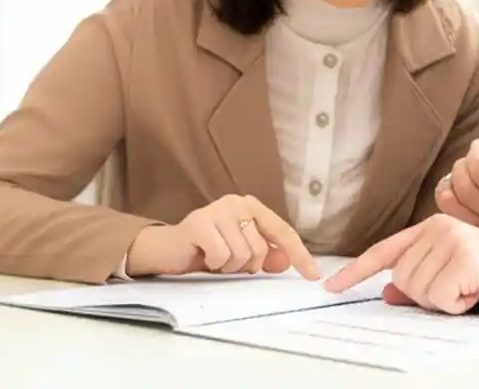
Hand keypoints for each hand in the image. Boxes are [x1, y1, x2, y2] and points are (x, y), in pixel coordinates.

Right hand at [125, 194, 318, 278]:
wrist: (165, 250)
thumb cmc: (206, 251)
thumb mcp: (240, 255)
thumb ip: (265, 256)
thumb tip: (287, 261)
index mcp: (251, 207)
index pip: (283, 232)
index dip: (300, 255)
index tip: (314, 275)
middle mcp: (237, 203)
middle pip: (261, 249)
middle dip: (246, 265)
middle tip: (227, 262)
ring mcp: (218, 210)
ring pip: (243, 254)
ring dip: (228, 266)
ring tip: (213, 258)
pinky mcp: (199, 223)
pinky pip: (222, 256)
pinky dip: (214, 264)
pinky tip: (203, 256)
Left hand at [324, 215, 478, 318]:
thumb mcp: (455, 280)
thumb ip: (422, 284)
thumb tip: (387, 292)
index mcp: (433, 228)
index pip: (385, 251)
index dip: (356, 271)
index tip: (330, 287)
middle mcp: (438, 227)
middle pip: (402, 280)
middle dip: (428, 296)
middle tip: (462, 288)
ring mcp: (450, 240)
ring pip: (418, 290)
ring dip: (445, 301)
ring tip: (474, 287)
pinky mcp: (463, 257)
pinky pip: (439, 298)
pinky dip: (458, 305)